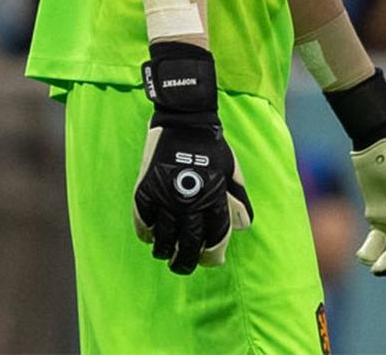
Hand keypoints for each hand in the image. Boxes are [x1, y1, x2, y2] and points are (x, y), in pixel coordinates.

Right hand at [132, 43, 252, 274]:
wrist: (185, 121)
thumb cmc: (212, 147)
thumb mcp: (233, 171)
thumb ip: (237, 199)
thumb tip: (242, 226)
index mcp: (215, 198)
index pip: (214, 238)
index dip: (213, 255)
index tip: (211, 260)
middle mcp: (190, 203)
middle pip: (187, 246)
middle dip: (186, 262)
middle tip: (183, 265)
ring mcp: (165, 198)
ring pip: (163, 240)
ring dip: (165, 251)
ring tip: (167, 252)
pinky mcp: (145, 191)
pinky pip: (143, 223)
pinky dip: (147, 233)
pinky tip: (152, 235)